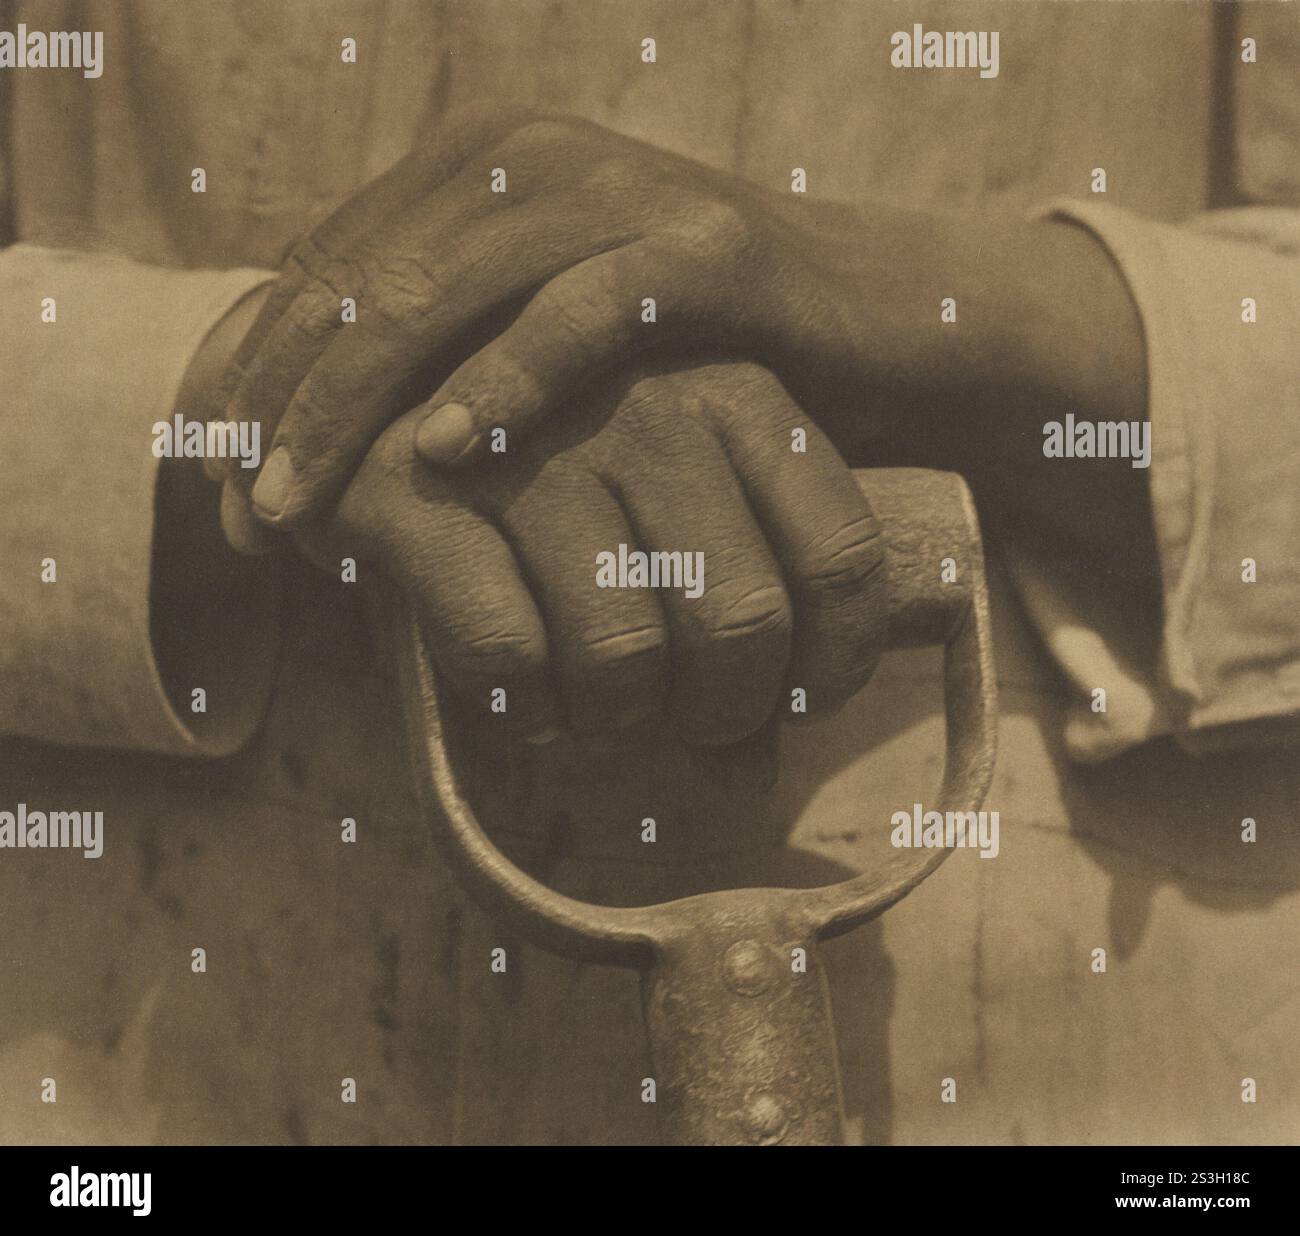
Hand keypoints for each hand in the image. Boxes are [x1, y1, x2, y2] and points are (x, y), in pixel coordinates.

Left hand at [211, 109, 901, 530]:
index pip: (325, 274)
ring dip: (353, 408)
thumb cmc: (685, 362)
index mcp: (475, 169)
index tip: (221, 493)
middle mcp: (528, 158)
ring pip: (439, 294)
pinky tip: (444, 453)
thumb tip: (320, 443)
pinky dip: (506, 382)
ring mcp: (612, 190)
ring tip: (295, 508)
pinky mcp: (697, 246)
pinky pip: (577, 315)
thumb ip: (442, 361)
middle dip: (281, 409)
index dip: (257, 382)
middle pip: (358, 282)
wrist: (862, 329)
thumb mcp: (543, 350)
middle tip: (242, 522)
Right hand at [293, 362, 887, 747]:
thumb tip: (750, 779)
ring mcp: (533, 440)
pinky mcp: (421, 489)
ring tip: (591, 709)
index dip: (832, 662)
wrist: (363, 391)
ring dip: (613, 719)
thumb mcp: (669, 502)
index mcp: (736, 393)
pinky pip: (506, 651)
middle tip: (677, 720)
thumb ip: (732, 604)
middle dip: (718, 714)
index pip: (842, 555)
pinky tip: (517, 696)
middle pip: (742, 622)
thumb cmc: (553, 473)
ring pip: (622, 651)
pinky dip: (521, 706)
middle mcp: (647, 402)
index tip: (791, 703)